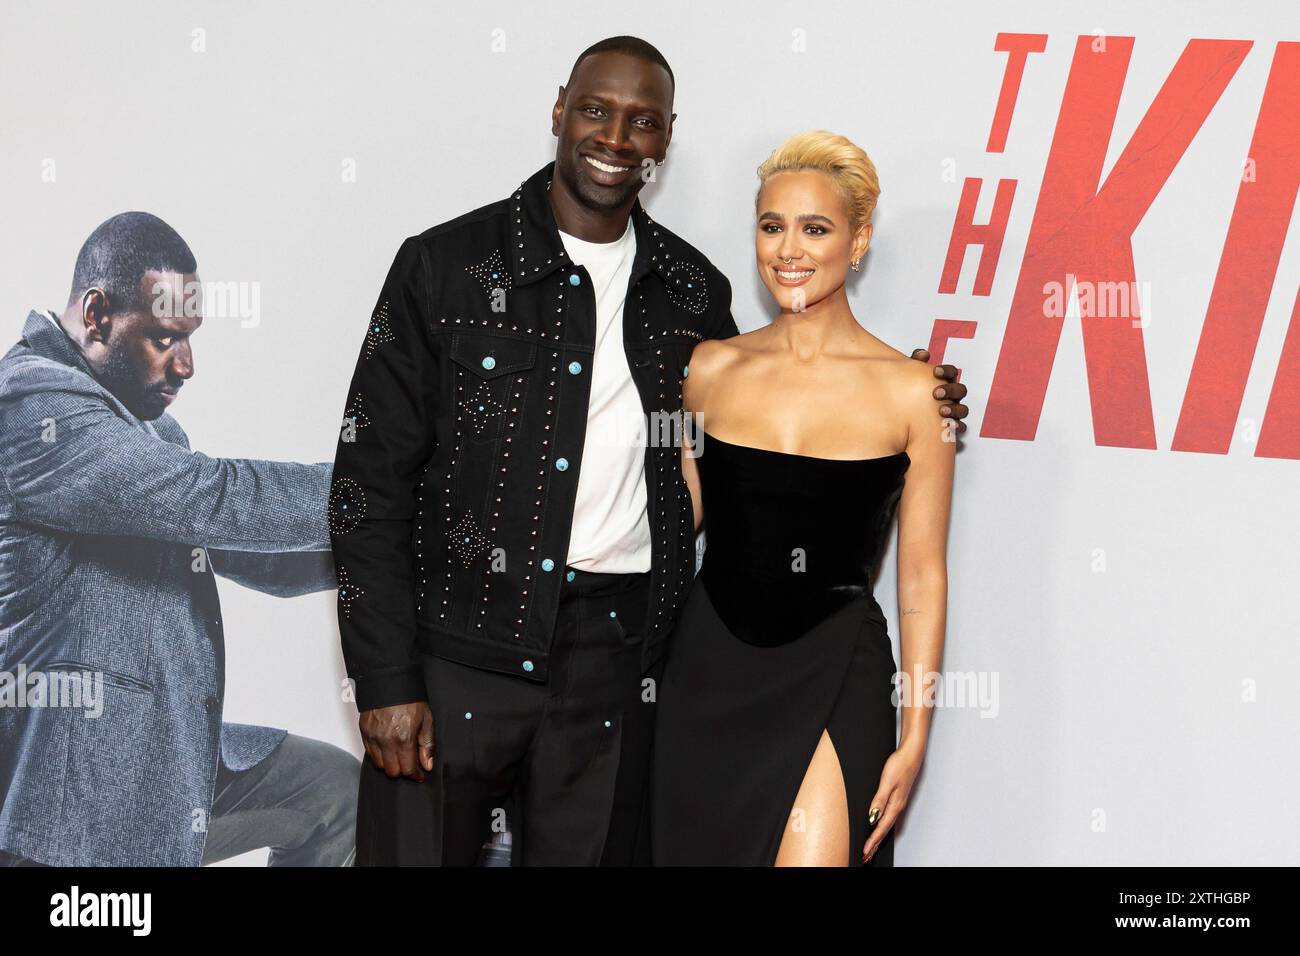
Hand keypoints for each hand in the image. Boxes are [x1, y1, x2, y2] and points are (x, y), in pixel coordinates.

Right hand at [358, 702, 434, 780]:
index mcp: (404, 739)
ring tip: (398, 756)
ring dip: (390, 764)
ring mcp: (373, 737)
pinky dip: (379, 755)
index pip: (408, 769)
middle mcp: (386, 741)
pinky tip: (387, 748)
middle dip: (402, 771)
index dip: (415, 775)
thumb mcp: (427, 720)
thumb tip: (427, 765)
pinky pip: (370, 754)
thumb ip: (427, 745)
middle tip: (409, 764)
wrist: (390, 683)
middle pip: (392, 771)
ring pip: (380, 765)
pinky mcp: (364, 733)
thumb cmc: (410, 700)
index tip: (419, 775)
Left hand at [862, 745, 923, 862]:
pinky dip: (882, 826)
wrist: (912, 754)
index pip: (881, 828)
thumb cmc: (900, 765)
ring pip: (887, 824)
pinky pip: (889, 817)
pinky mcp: (898, 797)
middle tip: (866, 856)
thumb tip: (872, 818)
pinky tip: (879, 826)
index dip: (873, 841)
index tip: (865, 852)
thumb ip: (879, 800)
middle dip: (875, 844)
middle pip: (884, 830)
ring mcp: (898, 802)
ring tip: (871, 847)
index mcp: (895, 805)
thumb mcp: (887, 782)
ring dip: (878, 837)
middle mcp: (897, 806)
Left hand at [909, 348, 967, 434]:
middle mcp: (953, 396)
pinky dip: (957, 427)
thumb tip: (922, 354)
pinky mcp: (953, 428)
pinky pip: (960, 428)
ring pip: (963, 409)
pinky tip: (949, 427)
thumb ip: (915, 364)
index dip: (946, 371)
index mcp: (945, 382)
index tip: (935, 372)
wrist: (906, 419)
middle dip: (950, 391)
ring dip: (954, 409)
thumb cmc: (912, 394)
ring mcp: (955, 412)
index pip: (951, 373)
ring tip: (941, 411)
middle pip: (960, 390)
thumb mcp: (912, 378)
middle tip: (935, 393)